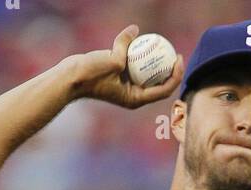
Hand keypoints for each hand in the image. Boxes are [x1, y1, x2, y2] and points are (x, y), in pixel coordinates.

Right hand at [69, 25, 184, 108]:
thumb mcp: (112, 60)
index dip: (175, 75)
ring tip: (164, 46)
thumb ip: (125, 46)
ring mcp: (127, 86)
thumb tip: (134, 29)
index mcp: (136, 99)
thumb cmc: (91, 74)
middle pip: (159, 83)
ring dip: (156, 62)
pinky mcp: (120, 76)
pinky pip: (135, 63)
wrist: (72, 77)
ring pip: (147, 73)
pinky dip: (140, 53)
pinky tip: (145, 39)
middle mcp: (134, 94)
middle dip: (170, 70)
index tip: (178, 59)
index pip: (163, 90)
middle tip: (176, 53)